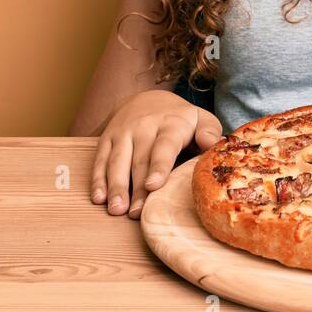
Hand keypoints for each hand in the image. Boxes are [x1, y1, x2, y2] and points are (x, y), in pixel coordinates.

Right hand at [91, 90, 224, 218]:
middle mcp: (143, 127)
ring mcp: (122, 133)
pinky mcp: (106, 139)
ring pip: (117, 161)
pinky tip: (99, 198)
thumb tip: (213, 144)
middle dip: (137, 188)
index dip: (158, 166)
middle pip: (139, 161)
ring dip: (116, 186)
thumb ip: (209, 130)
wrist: (147, 98)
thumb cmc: (180, 119)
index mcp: (170, 124)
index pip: (164, 146)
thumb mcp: (200, 118)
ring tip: (116, 209)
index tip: (154, 185)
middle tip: (136, 213)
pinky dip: (98, 180)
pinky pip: (100, 160)